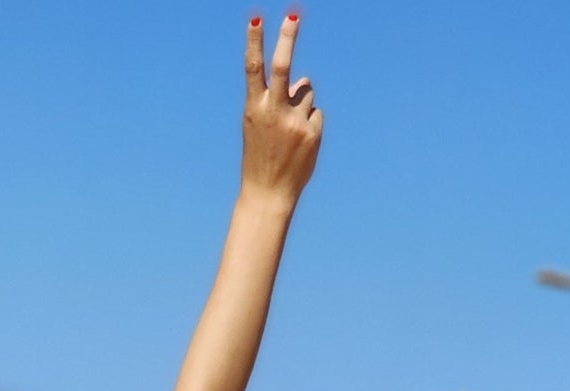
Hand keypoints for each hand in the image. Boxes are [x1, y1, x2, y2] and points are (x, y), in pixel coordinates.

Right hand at [241, 13, 321, 205]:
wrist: (268, 194)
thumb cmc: (261, 156)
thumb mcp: (260, 126)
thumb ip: (277, 99)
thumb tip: (304, 79)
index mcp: (254, 109)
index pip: (253, 69)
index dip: (254, 43)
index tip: (256, 19)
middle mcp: (273, 112)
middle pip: (282, 67)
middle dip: (287, 39)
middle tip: (293, 15)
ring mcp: (294, 121)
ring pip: (306, 92)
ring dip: (302, 104)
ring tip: (289, 133)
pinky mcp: (311, 132)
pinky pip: (316, 113)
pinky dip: (310, 123)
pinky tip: (300, 143)